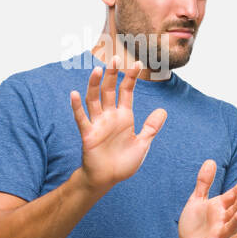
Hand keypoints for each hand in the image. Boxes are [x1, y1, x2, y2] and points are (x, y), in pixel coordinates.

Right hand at [69, 64, 166, 194]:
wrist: (107, 179)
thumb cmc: (123, 162)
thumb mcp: (142, 144)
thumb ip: (151, 127)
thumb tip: (163, 110)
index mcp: (124, 117)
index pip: (127, 92)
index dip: (131, 78)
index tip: (137, 64)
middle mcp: (110, 116)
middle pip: (109, 91)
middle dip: (112, 75)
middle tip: (115, 58)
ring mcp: (98, 124)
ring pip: (94, 100)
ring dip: (94, 85)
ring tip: (96, 70)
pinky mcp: (88, 134)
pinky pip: (81, 119)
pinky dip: (77, 107)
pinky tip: (74, 94)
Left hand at [178, 159, 236, 237]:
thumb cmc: (196, 224)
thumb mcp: (197, 200)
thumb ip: (204, 183)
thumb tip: (211, 160)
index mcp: (220, 207)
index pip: (233, 195)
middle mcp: (223, 221)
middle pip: (235, 210)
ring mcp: (218, 235)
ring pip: (231, 229)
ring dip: (236, 222)